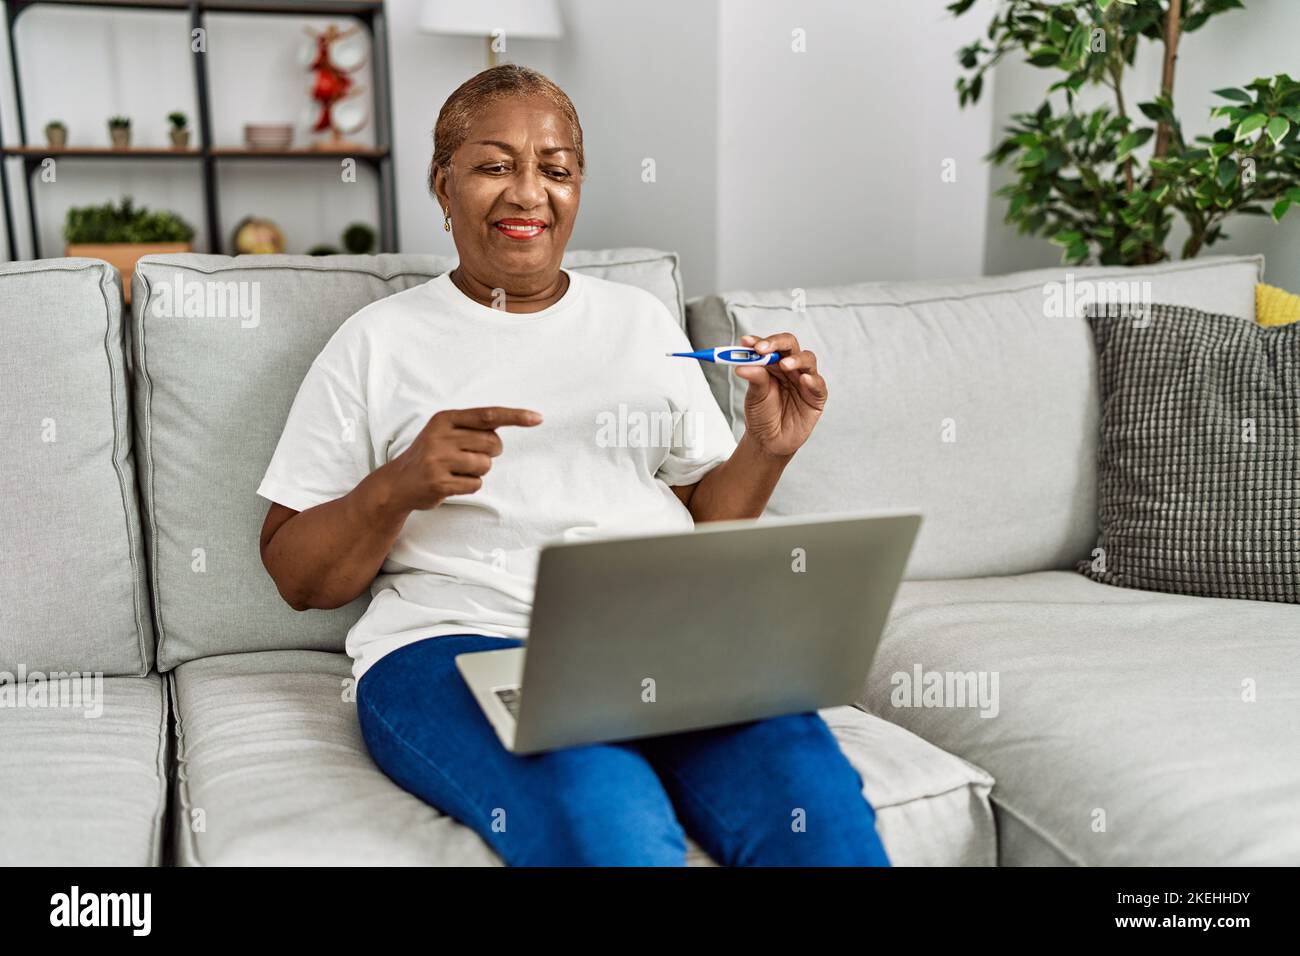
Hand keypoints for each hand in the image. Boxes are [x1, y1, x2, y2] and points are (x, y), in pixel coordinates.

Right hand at [382, 406, 541, 511]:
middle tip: (469, 456)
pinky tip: (451, 483)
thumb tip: (515, 419)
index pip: (488, 415)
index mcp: (445, 419)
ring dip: (478, 471)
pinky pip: (475, 485)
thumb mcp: (445, 432)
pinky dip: (469, 486)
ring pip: (485, 466)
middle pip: (493, 444)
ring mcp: (438, 460)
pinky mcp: (439, 483)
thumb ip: (473, 426)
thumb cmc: (430, 455)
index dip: (515, 416)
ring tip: (456, 471)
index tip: (538, 418)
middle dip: (490, 453)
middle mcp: (440, 436)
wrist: (396, 483)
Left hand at [735, 333, 826, 457]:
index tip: (747, 342)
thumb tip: (743, 365)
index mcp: (773, 364)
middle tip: (763, 349)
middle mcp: (790, 368)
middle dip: (777, 343)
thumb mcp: (754, 396)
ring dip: (796, 359)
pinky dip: (811, 380)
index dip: (760, 341)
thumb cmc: (762, 415)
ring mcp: (804, 380)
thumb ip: (754, 378)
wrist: (769, 441)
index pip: (770, 345)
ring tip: (784, 365)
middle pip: (790, 345)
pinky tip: (803, 380)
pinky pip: (818, 384)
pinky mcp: (816, 396)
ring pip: (807, 359)